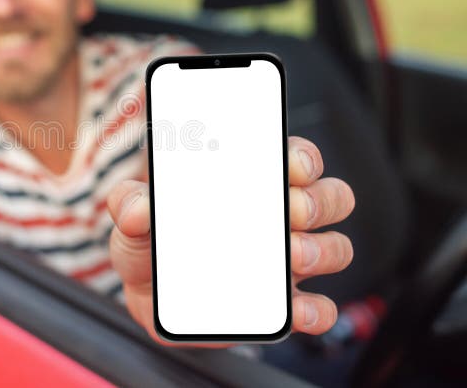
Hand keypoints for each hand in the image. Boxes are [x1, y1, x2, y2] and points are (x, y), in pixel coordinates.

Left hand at [107, 136, 354, 344]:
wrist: (148, 295)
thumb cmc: (151, 242)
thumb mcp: (134, 218)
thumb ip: (129, 204)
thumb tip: (136, 209)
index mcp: (251, 184)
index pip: (296, 158)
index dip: (302, 157)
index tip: (288, 165)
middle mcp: (280, 219)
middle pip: (331, 198)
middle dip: (318, 201)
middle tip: (289, 211)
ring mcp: (287, 263)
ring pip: (336, 247)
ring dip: (322, 249)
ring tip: (290, 255)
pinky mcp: (283, 306)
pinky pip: (320, 309)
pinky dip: (316, 310)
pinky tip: (294, 308)